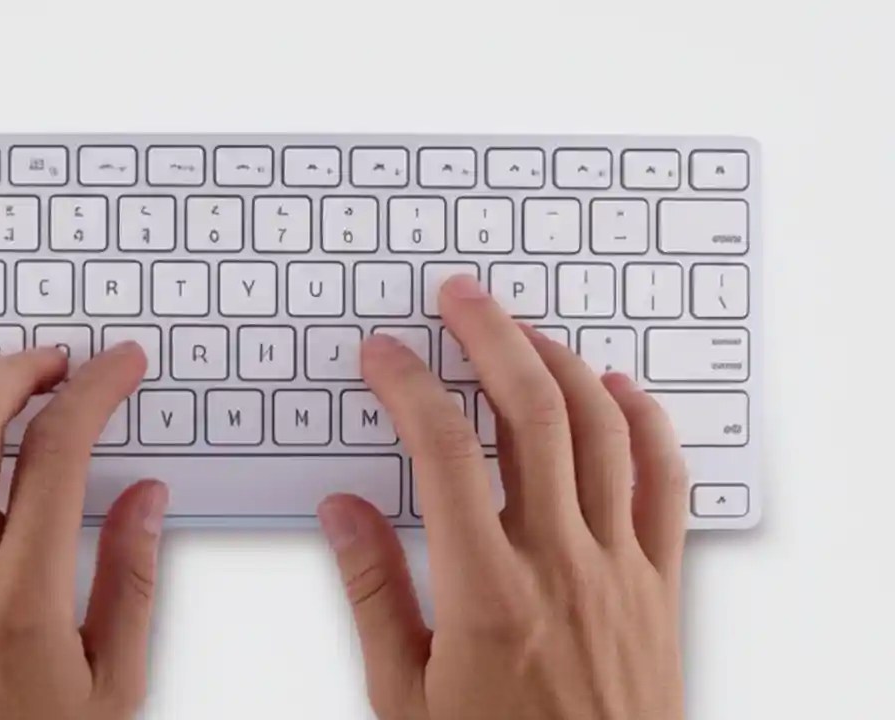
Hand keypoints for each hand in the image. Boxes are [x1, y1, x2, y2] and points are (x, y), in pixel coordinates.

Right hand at [318, 274, 686, 719]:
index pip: (442, 452)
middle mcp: (560, 563)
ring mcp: (620, 568)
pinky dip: (645, 422)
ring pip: (602, 430)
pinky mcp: (661, 584)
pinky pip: (666, 482)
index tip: (383, 357)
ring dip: (560, 364)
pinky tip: (617, 389)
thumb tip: (342, 513)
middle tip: (459, 300)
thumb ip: (374, 595)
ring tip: (521, 332)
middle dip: (491, 338)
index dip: (408, 387)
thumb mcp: (406, 696)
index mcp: (487, 591)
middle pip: (532, 414)